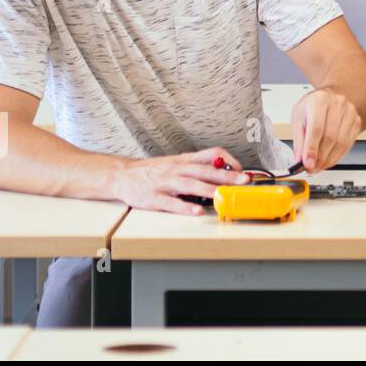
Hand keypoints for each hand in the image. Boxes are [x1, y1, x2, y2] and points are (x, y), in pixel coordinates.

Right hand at [113, 148, 248, 214]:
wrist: (122, 175)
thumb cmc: (153, 171)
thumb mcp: (176, 163)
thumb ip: (196, 166)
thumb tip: (222, 170)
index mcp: (184, 160)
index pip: (211, 153)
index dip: (228, 160)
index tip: (241, 170)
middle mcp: (177, 169)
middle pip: (205, 170)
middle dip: (226, 176)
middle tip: (243, 181)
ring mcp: (165, 183)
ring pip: (190, 185)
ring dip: (208, 190)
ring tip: (223, 196)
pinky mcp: (153, 197)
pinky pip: (170, 202)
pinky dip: (184, 207)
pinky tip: (197, 211)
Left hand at [292, 86, 362, 173]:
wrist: (333, 96)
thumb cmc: (314, 106)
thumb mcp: (299, 117)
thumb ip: (299, 140)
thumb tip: (300, 160)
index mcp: (319, 100)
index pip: (316, 128)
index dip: (311, 149)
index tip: (307, 164)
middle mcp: (337, 104)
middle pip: (330, 137)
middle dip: (320, 157)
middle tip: (311, 168)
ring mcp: (349, 113)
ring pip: (340, 143)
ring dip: (328, 159)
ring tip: (318, 166)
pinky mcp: (356, 122)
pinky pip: (348, 144)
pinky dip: (337, 156)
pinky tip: (328, 160)